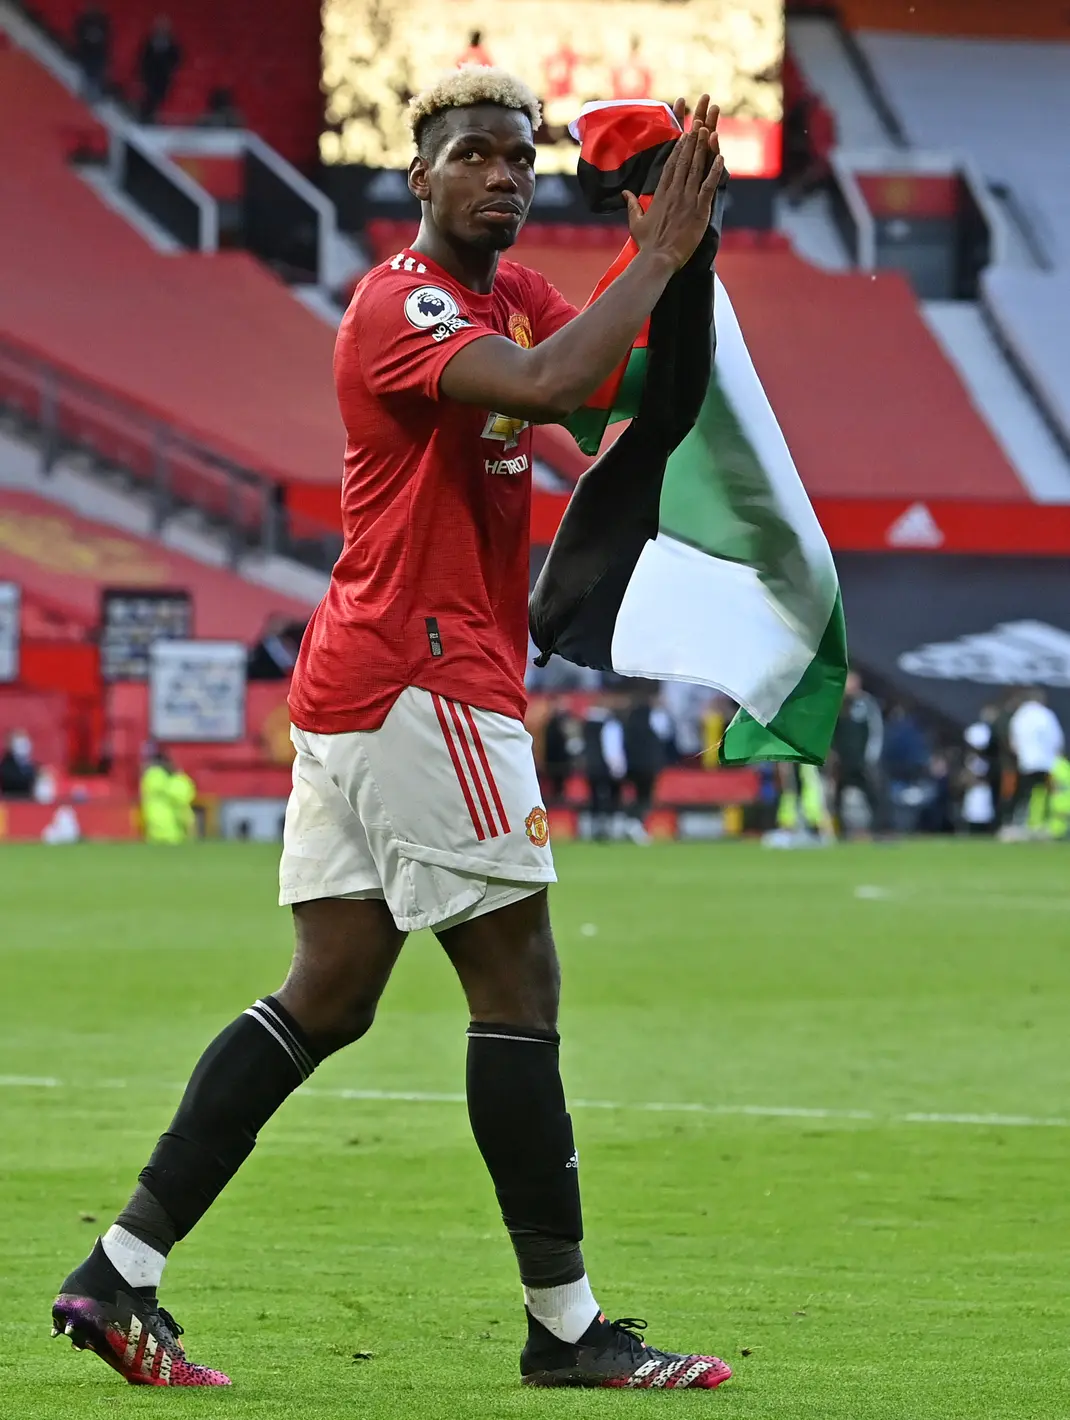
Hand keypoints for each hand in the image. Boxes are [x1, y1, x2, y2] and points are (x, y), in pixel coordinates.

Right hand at [623, 94, 723, 271]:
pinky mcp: (699, 211)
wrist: (658, 259)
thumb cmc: (647, 244)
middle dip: (692, 142)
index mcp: (661, 195)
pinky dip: (715, 171)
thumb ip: (631, 205)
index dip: (678, 149)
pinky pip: (709, 187)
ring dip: (702, 149)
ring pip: (696, 169)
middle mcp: (674, 193)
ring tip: (708, 131)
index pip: (670, 166)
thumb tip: (624, 193)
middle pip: (684, 162)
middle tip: (698, 124)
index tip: (684, 135)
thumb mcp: (635, 222)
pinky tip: (721, 157)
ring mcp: (687, 201)